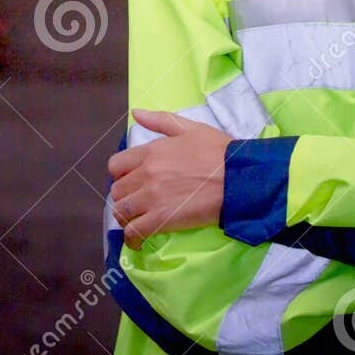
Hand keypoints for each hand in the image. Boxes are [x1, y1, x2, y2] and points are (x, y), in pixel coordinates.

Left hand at [107, 109, 232, 248]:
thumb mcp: (190, 128)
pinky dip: (133, 238)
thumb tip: (135, 113)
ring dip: (126, 218)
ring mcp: (152, 198)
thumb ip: (160, 121)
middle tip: (137, 203)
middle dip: (124, 197)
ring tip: (137, 221)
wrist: (238, 177)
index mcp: (151, 152)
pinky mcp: (162, 219)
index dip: (121, 175)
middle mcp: (146, 174)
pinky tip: (139, 240)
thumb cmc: (219, 151)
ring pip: (121, 212)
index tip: (131, 181)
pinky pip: (134, 232)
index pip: (116, 166)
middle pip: (117, 191)